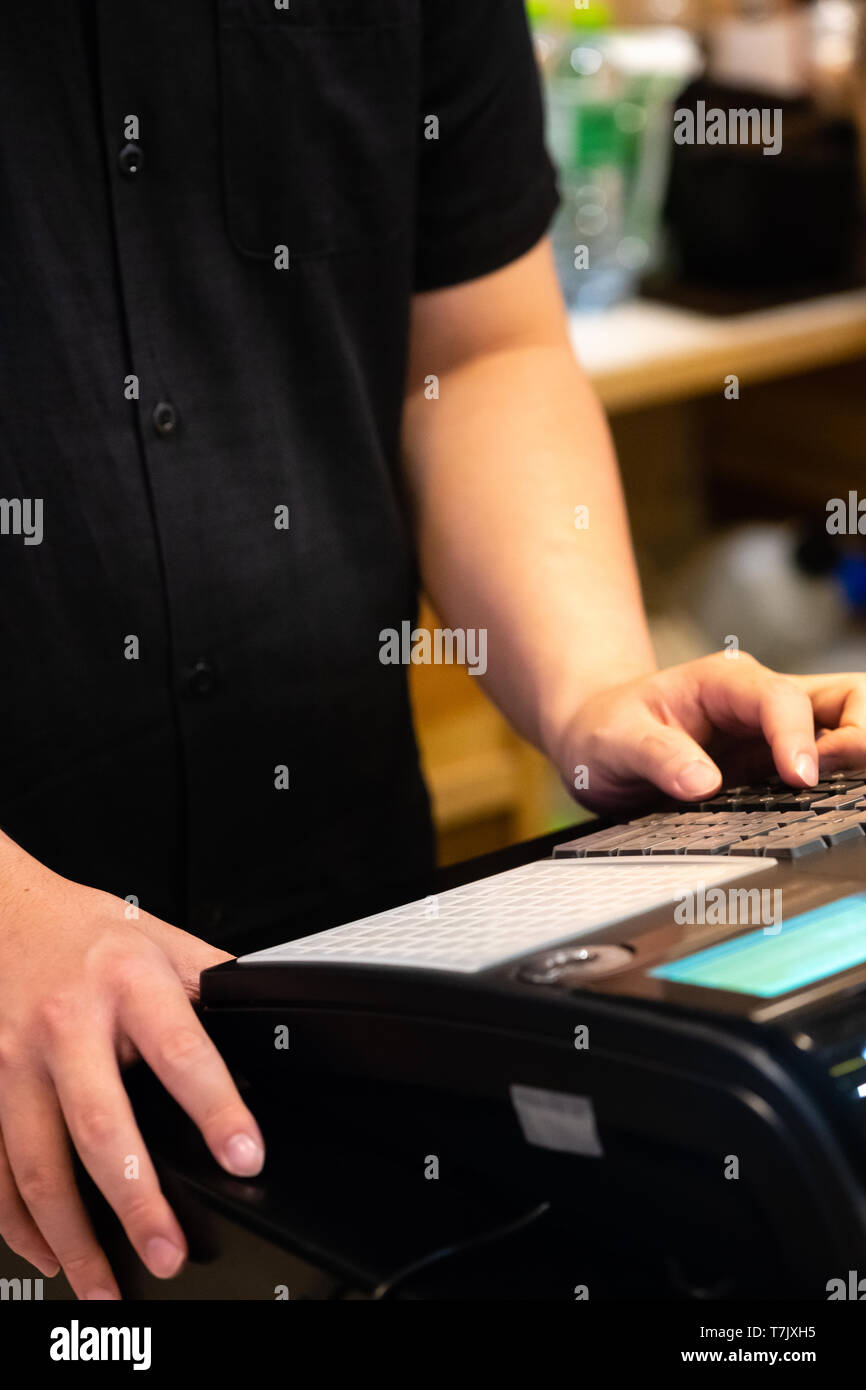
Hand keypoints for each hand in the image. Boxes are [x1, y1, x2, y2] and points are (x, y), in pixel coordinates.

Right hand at [0, 837, 263, 1298]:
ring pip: (37, 1165)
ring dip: (73, 1236)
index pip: (183, 1052)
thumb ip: (211, 985)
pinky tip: (49, 1254)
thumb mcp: (162, 938)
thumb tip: (268, 1024)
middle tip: (168, 1253)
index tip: (246, 1155)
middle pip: (99, 1126)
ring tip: (107, 1283)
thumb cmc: (87, 931)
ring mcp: (13, 1062)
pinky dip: (18, 1225)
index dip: (218, 1108)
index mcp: (127, 983)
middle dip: (136, 1200)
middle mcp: (66, 1025)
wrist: (3, 912)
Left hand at [555, 651, 865, 816]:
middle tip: (843, 784)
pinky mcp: (777, 764)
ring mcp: (776, 733)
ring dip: (856, 756)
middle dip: (859, 734)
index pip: (782, 699)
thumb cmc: (607, 730)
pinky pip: (829, 766)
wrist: (598, 738)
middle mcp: (762, 700)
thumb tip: (703, 783)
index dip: (799, 737)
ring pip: (848, 726)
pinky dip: (842, 783)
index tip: (800, 778)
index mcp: (726, 683)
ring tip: (846, 798)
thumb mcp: (614, 741)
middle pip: (846, 697)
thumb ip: (656, 756)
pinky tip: (834, 809)